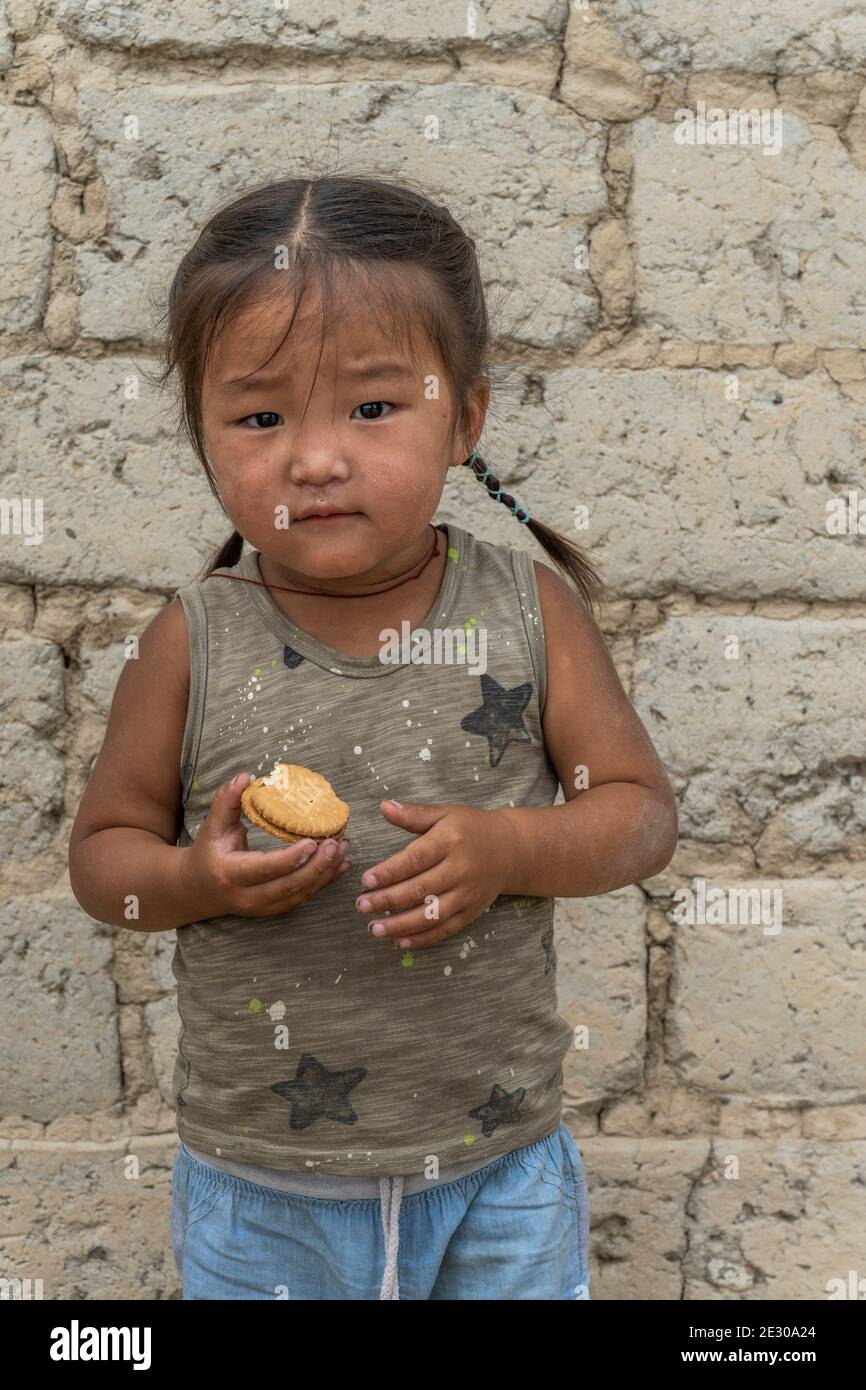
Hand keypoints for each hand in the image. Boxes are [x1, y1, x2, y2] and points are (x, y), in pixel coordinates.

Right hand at [182, 773, 350, 919]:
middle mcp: (247, 896)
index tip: (312, 841)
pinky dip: (324, 882)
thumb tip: (245, 777)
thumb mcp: (212, 826)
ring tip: (343, 849)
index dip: (291, 858)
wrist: (197, 890)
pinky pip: (303, 897)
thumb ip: (227, 801)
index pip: (265, 868)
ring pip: (300, 894)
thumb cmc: (208, 853)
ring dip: (325, 873)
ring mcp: (262, 907)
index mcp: (230, 873)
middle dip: (317, 867)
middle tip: (336, 844)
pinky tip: (341, 865)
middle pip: (289, 886)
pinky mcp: (274, 909)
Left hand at [355, 799, 514, 949]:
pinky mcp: (472, 912)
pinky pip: (446, 929)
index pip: (415, 859)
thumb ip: (413, 814)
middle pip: (419, 889)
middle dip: (387, 900)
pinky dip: (424, 938)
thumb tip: (383, 806)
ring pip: (431, 915)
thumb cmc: (470, 828)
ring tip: (375, 929)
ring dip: (401, 925)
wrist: (511, 849)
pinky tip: (401, 942)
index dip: (390, 871)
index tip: (366, 880)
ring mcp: (467, 894)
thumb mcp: (444, 813)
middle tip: (361, 905)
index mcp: (450, 841)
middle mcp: (460, 869)